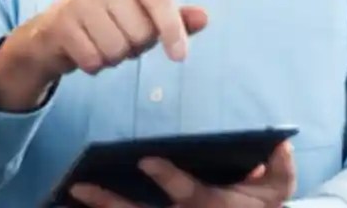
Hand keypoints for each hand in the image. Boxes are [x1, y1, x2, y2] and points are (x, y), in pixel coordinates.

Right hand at [0, 0, 208, 110]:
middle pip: (140, 32)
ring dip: (114, 58)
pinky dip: (94, 65)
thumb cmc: (109, 19)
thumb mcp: (144, 16)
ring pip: (117, 49)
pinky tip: (86, 50)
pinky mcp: (60, 23)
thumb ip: (174, 17)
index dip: (173, 30)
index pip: (160, 0)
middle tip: (120, 37)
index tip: (180, 57)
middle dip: (135, 46)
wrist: (56, 31)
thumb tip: (204, 18)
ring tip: (102, 43)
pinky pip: (93, 60)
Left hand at [70, 140, 297, 207]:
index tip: (147, 159)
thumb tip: (279, 144)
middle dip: (108, 202)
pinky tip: (73, 205)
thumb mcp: (277, 192)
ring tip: (67, 196)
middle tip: (79, 185)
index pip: (186, 192)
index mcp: (208, 204)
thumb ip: (279, 169)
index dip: (167, 178)